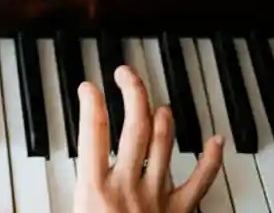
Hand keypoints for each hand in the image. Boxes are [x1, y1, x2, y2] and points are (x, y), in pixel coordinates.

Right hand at [73, 65, 223, 212]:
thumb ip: (75, 195)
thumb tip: (57, 190)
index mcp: (95, 189)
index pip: (93, 132)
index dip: (91, 103)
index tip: (89, 88)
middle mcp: (127, 187)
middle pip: (134, 128)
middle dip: (132, 93)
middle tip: (126, 76)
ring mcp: (156, 198)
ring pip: (163, 145)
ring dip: (162, 119)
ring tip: (158, 105)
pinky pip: (200, 182)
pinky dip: (211, 160)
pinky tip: (216, 142)